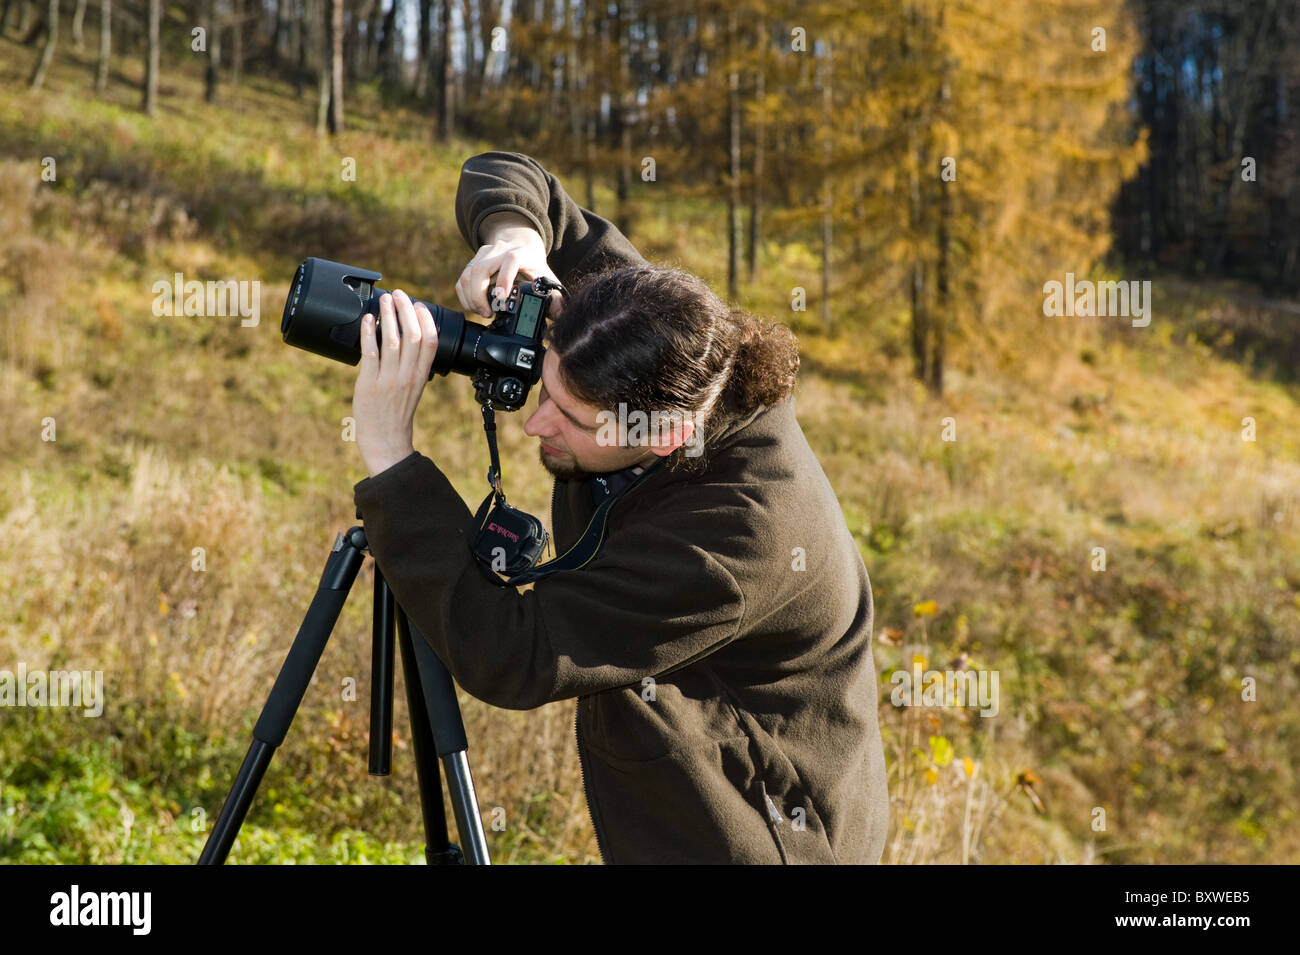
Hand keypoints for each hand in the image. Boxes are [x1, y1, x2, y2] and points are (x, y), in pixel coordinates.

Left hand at [352, 289, 438, 476]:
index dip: (425, 319)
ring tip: (383, 300)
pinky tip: (367, 320)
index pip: (431, 341)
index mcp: (421, 376)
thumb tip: (405, 340)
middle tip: (398, 294)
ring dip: (388, 315)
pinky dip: (369, 332)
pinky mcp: (369, 384)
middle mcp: (408, 376)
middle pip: (413, 335)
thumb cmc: (396, 414)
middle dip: (405, 309)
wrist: (386, 442)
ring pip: (392, 339)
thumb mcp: (413, 389)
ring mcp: (389, 380)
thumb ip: (411, 367)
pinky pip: (370, 352)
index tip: (417, 305)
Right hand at [455, 213, 563, 318]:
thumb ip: (554, 294)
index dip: (504, 278)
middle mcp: (498, 251)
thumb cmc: (532, 262)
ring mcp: (483, 255)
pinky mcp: (473, 262)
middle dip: (479, 294)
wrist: (518, 241)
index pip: (510, 260)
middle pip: (480, 268)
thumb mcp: (546, 275)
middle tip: (487, 313)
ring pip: (468, 274)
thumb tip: (561, 314)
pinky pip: (462, 278)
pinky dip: (464, 295)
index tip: (501, 296)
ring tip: (481, 312)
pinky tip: (472, 306)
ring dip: (470, 297)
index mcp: (520, 253)